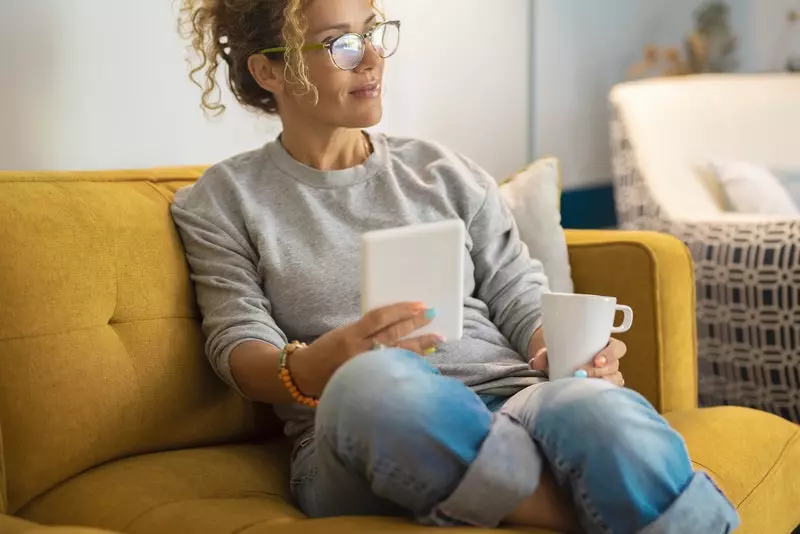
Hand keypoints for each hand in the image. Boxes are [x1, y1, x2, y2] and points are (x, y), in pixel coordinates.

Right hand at [291, 302, 441, 396]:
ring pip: (397, 354)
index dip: (400, 310)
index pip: (379, 318)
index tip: (419, 305)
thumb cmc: (324, 351)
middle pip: (392, 335)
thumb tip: (396, 324)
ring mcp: (363, 368)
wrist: (304, 375)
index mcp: (349, 334)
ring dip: (419, 346)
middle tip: (433, 315)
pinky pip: (392, 370)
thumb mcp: (342, 333)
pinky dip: (408, 365)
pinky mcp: (366, 381)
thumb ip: (365, 330)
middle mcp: (357, 351)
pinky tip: (423, 363)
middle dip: (415, 325)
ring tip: (436, 340)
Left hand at [530, 338, 626, 386]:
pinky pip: (610, 393)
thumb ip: (544, 355)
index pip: (617, 348)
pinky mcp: (604, 389)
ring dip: (601, 384)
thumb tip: (536, 363)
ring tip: (585, 386)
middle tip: (583, 374)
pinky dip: (602, 395)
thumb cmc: (563, 354)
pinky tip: (592, 398)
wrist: (560, 366)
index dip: (610, 354)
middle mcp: (610, 362)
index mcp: (604, 346)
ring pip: (614, 380)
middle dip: (600, 372)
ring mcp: (609, 376)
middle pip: (615, 366)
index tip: (596, 361)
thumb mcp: (554, 351)